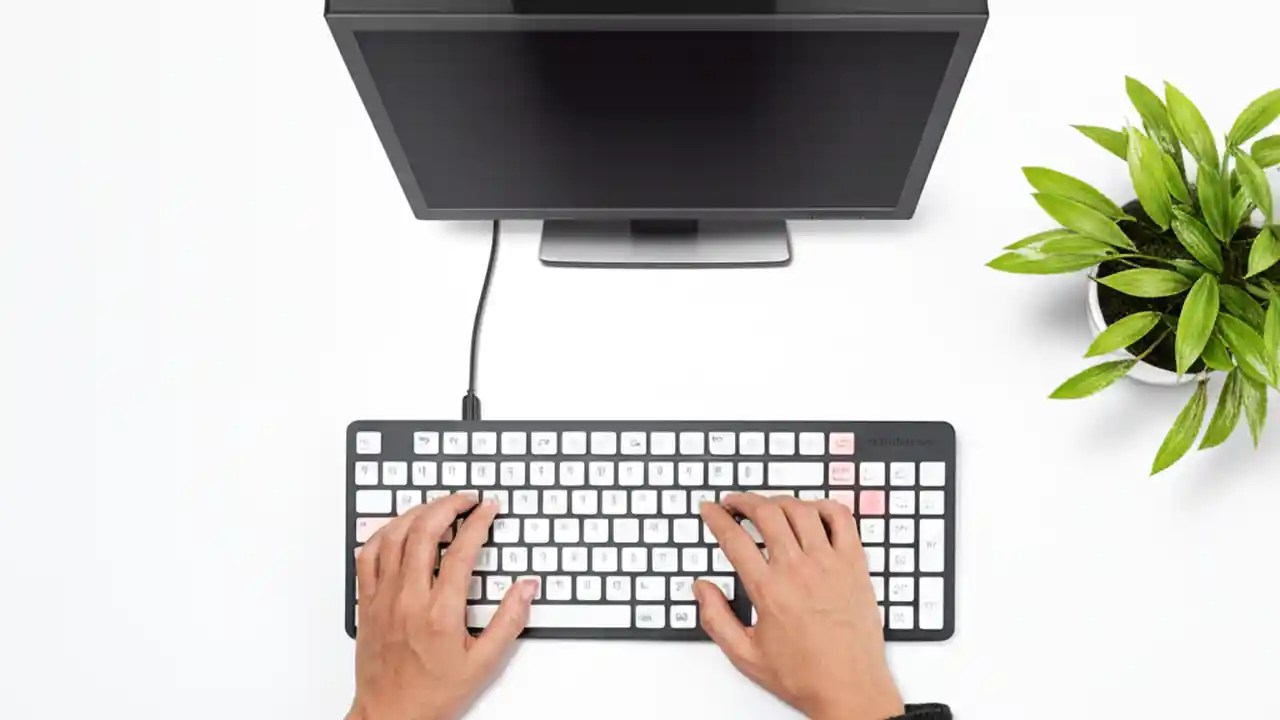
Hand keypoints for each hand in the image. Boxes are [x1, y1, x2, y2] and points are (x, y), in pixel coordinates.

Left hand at [348, 495, 536, 719]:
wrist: (390, 714)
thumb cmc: (432, 693)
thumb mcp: (483, 663)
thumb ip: (509, 621)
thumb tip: (526, 588)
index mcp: (440, 613)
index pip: (461, 551)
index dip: (478, 522)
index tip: (488, 510)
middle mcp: (408, 599)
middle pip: (424, 532)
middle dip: (448, 506)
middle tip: (465, 500)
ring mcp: (383, 598)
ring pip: (393, 537)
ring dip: (416, 513)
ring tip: (436, 507)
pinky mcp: (367, 602)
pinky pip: (367, 555)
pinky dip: (383, 533)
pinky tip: (398, 528)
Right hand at [697, 495, 903, 719]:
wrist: (850, 689)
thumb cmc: (805, 675)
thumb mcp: (746, 656)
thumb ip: (716, 619)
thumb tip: (701, 589)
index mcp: (769, 590)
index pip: (734, 538)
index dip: (716, 518)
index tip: (710, 510)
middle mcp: (799, 571)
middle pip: (766, 513)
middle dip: (743, 501)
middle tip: (734, 503)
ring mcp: (830, 564)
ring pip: (800, 510)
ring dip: (778, 501)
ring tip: (767, 507)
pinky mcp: (855, 565)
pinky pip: (841, 519)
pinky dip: (823, 507)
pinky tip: (811, 513)